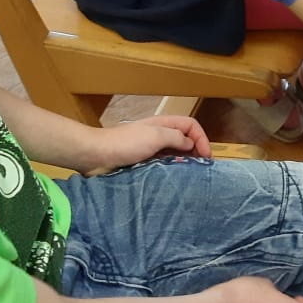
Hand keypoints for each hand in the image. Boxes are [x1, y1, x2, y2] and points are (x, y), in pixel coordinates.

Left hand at [84, 115, 210, 173]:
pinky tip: (173, 179)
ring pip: (175, 153)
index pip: (191, 125)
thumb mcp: (155, 136)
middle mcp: (159, 134)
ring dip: (184, 162)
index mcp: (164, 124)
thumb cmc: (126, 144)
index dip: (201, 138)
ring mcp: (151, 149)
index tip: (206, 156)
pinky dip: (172, 170)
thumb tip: (191, 144)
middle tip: (200, 168)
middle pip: (185, 139)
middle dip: (195, 151)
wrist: (97, 155)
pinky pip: (164, 164)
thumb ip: (176, 138)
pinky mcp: (143, 162)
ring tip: (190, 175)